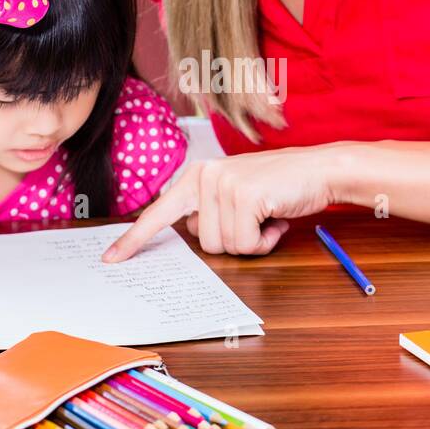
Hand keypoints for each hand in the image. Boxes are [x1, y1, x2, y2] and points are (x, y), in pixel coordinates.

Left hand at [102, 145, 345, 261]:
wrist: (319, 170)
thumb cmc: (279, 187)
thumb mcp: (235, 194)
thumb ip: (208, 210)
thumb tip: (192, 229)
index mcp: (196, 176)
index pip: (157, 213)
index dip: (134, 239)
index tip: (111, 258)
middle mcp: (203, 176)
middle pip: (202, 243)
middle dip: (234, 241)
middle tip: (256, 219)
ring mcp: (221, 185)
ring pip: (224, 246)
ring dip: (252, 241)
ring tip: (267, 215)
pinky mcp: (242, 196)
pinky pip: (245, 244)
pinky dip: (265, 241)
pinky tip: (276, 218)